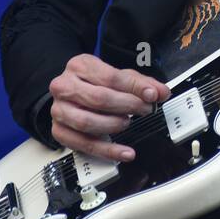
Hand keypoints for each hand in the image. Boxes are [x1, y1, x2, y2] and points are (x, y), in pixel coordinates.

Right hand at [48, 54, 169, 161]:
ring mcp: (59, 110)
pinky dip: (107, 151)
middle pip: (99, 99)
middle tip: (145, 109)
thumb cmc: (94, 83)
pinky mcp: (59, 131)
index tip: (152, 95)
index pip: (110, 77)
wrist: (69, 93)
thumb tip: (160, 92)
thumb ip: (140, 83)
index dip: (134, 88)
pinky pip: (84, 145)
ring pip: (87, 122)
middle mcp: (64, 87)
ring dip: (114, 125)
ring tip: (127, 122)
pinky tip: (124, 152)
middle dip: (128, 106)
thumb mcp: (117, 76)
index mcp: (80, 66)